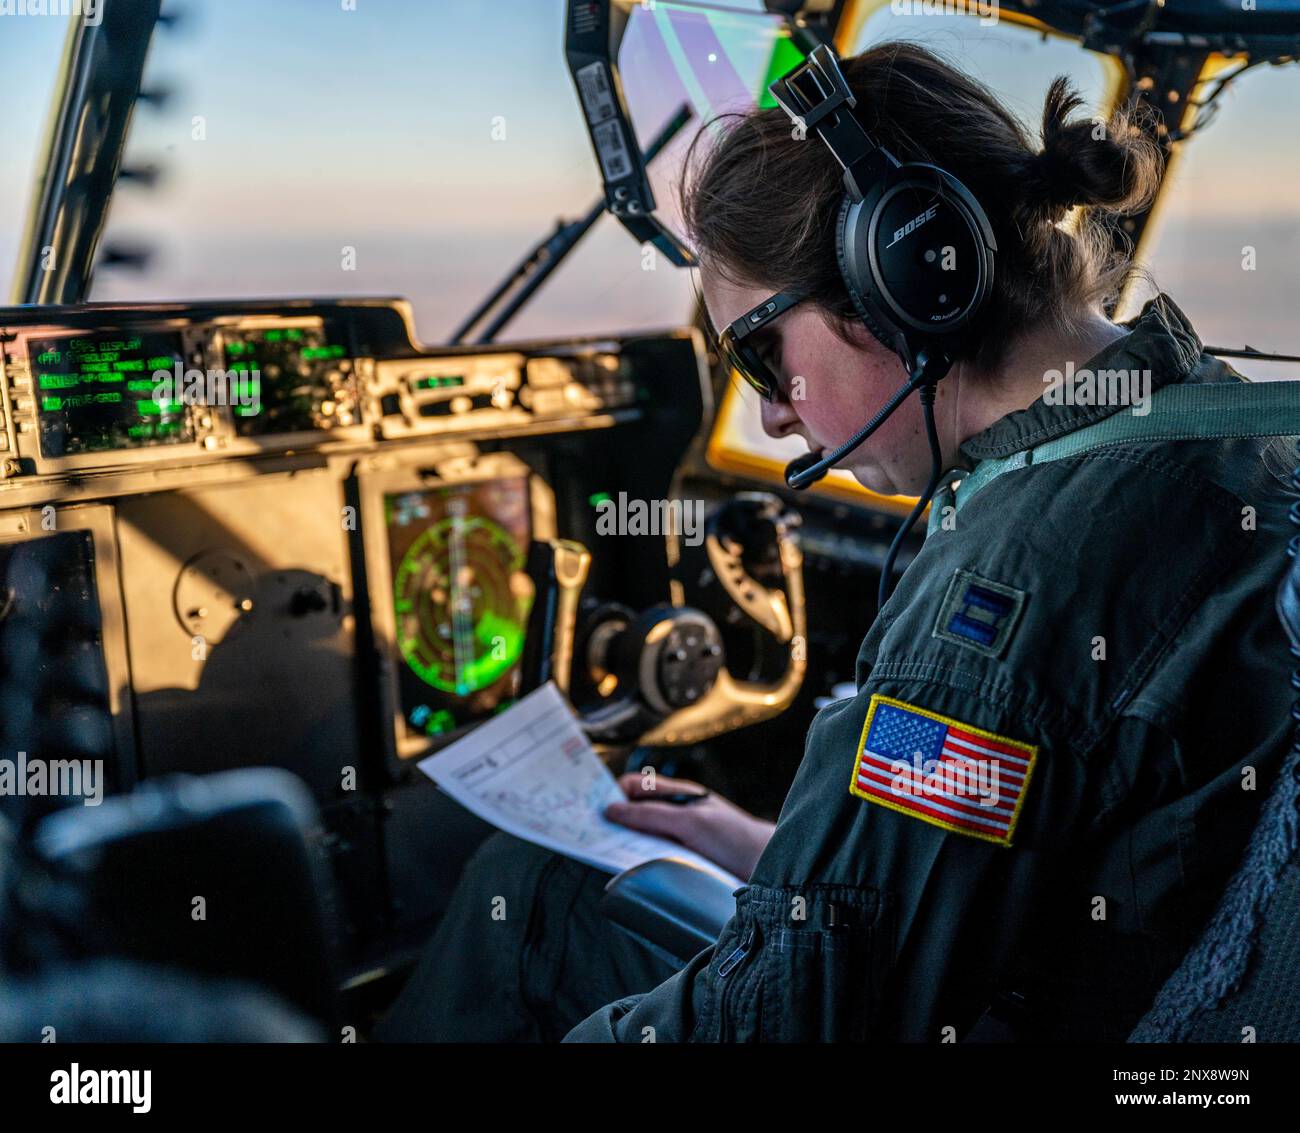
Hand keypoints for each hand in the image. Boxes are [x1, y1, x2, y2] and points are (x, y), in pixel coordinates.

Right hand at [605, 773, 774, 882]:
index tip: (589, 809)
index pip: (631, 787)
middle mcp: (672, 815)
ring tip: (603, 855)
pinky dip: (634, 863)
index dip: (611, 793)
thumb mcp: (689, 823)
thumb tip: (611, 810)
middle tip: (588, 835)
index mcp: (674, 796)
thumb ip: (651, 815)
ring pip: (636, 838)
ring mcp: (674, 839)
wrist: (766, 870)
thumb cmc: (732, 838)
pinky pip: (647, 860)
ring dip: (620, 845)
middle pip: (630, 813)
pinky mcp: (677, 863)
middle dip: (610, 821)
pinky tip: (626, 873)